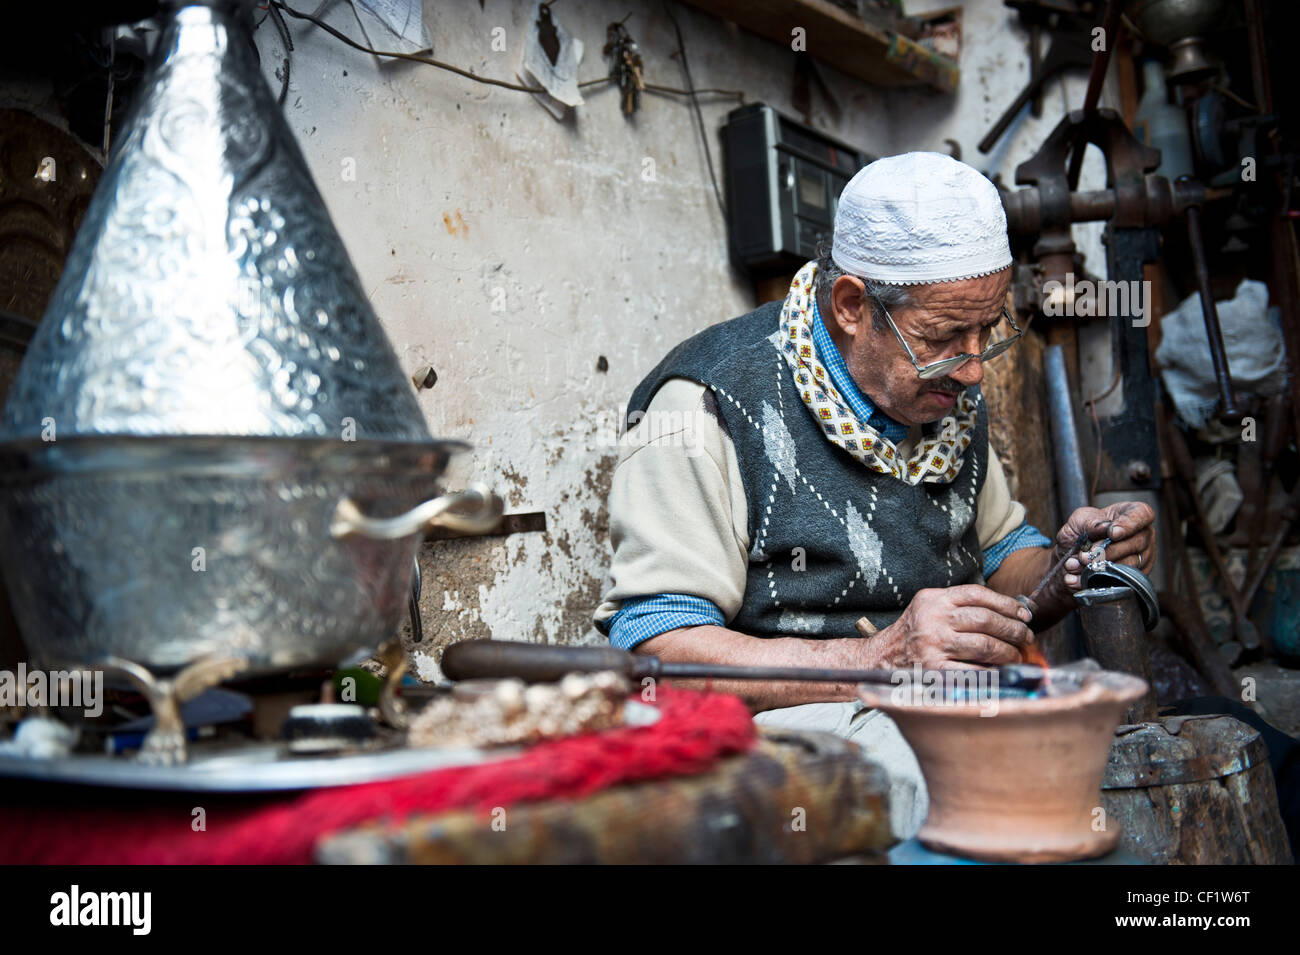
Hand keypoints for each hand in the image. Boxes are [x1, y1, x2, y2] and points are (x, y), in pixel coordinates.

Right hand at [870, 585, 1034, 669]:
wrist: (881, 658)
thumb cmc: (913, 634)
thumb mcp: (928, 608)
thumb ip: (959, 605)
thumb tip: (1008, 613)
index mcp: (933, 599)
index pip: (978, 594)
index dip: (1007, 604)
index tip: (1023, 615)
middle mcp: (933, 619)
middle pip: (986, 620)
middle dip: (1014, 630)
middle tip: (1026, 637)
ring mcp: (934, 645)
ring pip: (986, 645)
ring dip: (1009, 652)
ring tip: (1017, 655)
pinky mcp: (936, 670)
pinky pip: (976, 671)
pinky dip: (994, 672)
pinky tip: (1002, 672)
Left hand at [1056, 501, 1156, 590]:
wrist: (1071, 557)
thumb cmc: (1081, 532)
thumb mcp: (1079, 520)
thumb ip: (1090, 522)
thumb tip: (1104, 528)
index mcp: (1132, 514)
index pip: (1142, 514)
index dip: (1130, 524)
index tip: (1112, 533)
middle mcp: (1143, 536)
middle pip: (1137, 543)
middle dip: (1108, 551)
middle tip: (1085, 556)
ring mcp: (1143, 558)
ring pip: (1130, 565)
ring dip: (1101, 568)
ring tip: (1077, 565)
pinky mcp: (1135, 579)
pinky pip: (1121, 582)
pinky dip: (1096, 581)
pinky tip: (1077, 579)